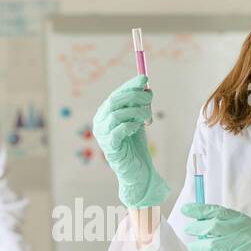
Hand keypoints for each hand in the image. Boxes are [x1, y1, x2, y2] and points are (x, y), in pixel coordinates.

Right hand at [92, 74, 169, 207]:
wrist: (138, 171)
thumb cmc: (136, 145)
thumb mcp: (138, 119)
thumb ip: (139, 104)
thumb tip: (145, 85)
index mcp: (105, 114)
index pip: (116, 94)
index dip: (130, 85)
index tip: (144, 79)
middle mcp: (100, 123)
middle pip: (114, 101)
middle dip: (134, 96)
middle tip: (150, 97)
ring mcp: (102, 136)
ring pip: (116, 114)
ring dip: (136, 111)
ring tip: (147, 118)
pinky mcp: (110, 148)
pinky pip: (119, 130)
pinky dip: (131, 125)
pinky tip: (139, 127)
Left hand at [182, 203, 250, 250]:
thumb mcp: (245, 235)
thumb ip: (227, 227)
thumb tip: (200, 220)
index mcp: (245, 223)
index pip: (219, 212)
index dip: (200, 210)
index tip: (186, 209)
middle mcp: (243, 234)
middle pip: (214, 226)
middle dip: (197, 227)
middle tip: (189, 229)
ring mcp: (239, 249)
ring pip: (210, 244)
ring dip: (197, 245)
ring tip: (193, 246)